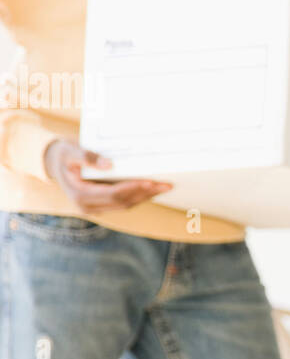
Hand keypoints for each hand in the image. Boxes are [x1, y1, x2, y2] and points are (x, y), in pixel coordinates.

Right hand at [43, 140, 172, 212]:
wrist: (55, 163)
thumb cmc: (63, 154)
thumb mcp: (70, 151)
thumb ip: (88, 157)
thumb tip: (109, 164)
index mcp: (80, 195)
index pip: (113, 193)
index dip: (133, 188)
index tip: (150, 182)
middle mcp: (88, 206)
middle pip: (123, 201)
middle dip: (146, 193)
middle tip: (166, 185)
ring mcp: (96, 207)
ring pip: (126, 204)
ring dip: (146, 196)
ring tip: (164, 186)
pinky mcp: (102, 204)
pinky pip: (123, 202)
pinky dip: (139, 195)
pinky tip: (152, 188)